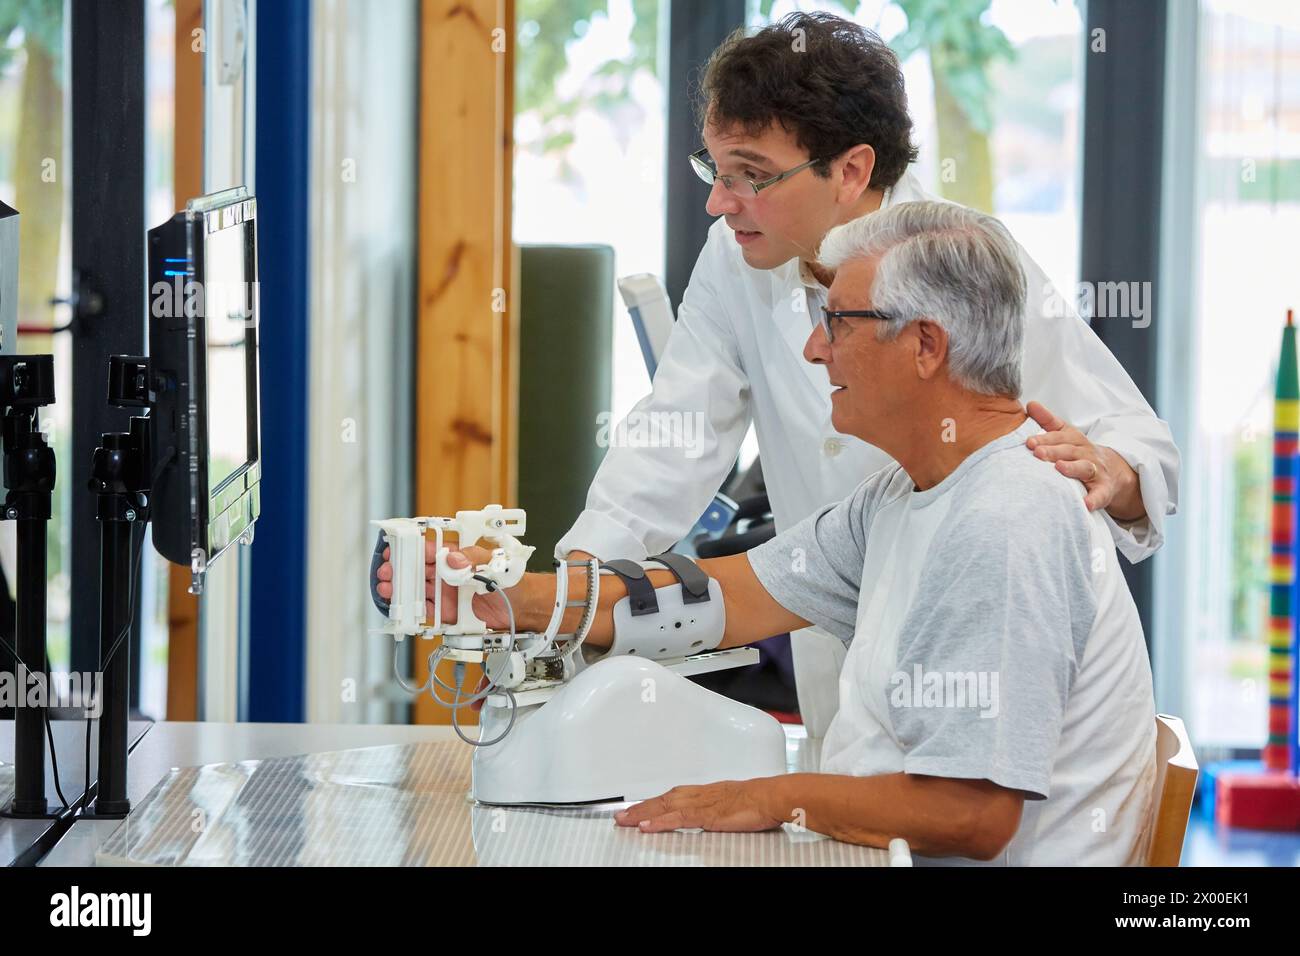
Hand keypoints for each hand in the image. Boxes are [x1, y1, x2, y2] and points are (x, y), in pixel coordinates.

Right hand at [373, 542, 511, 629]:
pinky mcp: (448, 612)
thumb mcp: (494, 562)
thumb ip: (473, 559)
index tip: (395, 548)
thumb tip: (453, 558)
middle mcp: (449, 574)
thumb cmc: (511, 579)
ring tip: (386, 588)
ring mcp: (447, 593)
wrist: (522, 608)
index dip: (410, 547)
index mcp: (458, 556)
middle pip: (418, 569)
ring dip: (401, 589)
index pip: (430, 549)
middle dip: (399, 569)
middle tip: (386, 571)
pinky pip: (426, 611)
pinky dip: (412, 610)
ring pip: (418, 589)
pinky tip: (400, 608)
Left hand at [613, 780, 784, 832]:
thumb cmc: (761, 800)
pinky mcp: (707, 814)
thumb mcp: (735, 805)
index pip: (673, 796)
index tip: (639, 808)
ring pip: (665, 806)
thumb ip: (721, 811)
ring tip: (624, 821)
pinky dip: (660, 821)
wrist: (773, 796)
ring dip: (642, 813)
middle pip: (663, 799)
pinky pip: (678, 818)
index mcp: (707, 792)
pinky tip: (646, 825)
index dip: (654, 802)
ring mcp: (702, 804)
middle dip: (640, 807)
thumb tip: (715, 818)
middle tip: (620, 816)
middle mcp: (700, 795)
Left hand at [1024, 401, 1141, 518]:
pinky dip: (1094, 499)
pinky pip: (1100, 495)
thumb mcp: (1066, 434)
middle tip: (1037, 453)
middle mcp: (1086, 453)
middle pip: (1069, 451)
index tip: (1029, 441)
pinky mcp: (1104, 489)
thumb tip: (1030, 404)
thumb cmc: (1080, 452)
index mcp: (1075, 440)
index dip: (1045, 438)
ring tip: (1059, 469)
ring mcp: (1097, 471)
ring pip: (1085, 468)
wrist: (1113, 471)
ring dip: (1072, 468)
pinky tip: (1085, 504)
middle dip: (1053, 451)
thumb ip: (1048, 420)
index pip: (1060, 437)